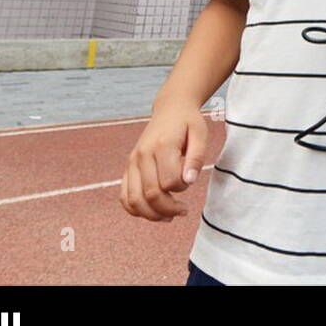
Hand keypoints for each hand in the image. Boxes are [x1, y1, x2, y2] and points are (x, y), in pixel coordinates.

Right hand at [120, 103, 206, 221]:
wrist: (170, 109)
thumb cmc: (188, 122)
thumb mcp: (200, 133)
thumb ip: (197, 157)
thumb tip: (189, 181)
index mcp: (161, 146)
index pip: (169, 181)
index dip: (182, 188)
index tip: (190, 181)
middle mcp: (142, 155)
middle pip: (150, 194)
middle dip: (168, 209)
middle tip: (183, 210)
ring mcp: (132, 162)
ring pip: (133, 200)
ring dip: (151, 215)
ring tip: (169, 216)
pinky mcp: (128, 168)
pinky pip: (124, 197)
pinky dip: (136, 210)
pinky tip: (153, 212)